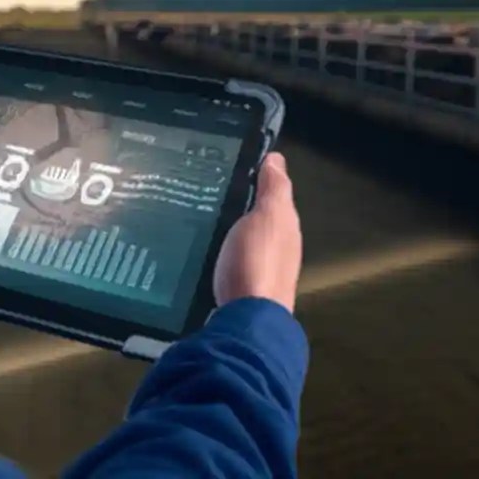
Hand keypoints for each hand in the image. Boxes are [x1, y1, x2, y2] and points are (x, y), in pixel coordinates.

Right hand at [212, 153, 302, 312]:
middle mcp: (275, 248)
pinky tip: (199, 247)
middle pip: (254, 219)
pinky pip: (225, 259)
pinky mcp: (236, 288)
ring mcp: (256, 270)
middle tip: (200, 189)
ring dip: (223, 229)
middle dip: (234, 205)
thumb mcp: (268, 216)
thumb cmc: (258, 261)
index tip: (223, 164)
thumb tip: (276, 159)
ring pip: (238, 239)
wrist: (245, 319)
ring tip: (193, 215)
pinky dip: (216, 249)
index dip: (254, 179)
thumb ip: (274, 189)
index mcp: (285, 227)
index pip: (272, 195)